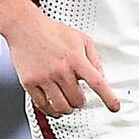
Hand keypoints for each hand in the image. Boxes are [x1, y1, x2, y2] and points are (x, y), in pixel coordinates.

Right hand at [3, 6, 120, 116]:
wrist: (25, 27)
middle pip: (77, 100)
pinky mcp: (30, 83)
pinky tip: (54, 108)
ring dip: (68, 109)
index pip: (97, 83)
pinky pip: (43, 106)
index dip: (108, 97)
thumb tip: (101, 76)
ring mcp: (44, 78)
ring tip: (68, 105)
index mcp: (76, 59)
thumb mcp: (81, 39)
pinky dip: (51, 111)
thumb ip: (94, 58)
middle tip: (79, 98)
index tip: (114, 107)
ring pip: (61, 107)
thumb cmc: (52, 32)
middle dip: (81, 102)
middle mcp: (61, 70)